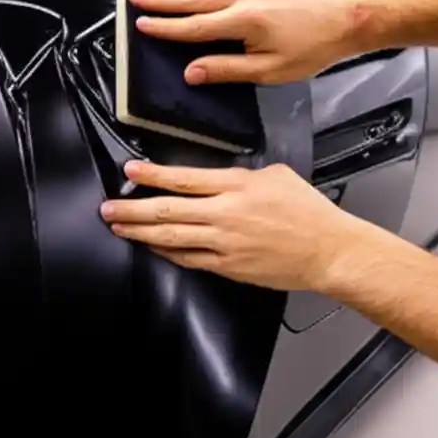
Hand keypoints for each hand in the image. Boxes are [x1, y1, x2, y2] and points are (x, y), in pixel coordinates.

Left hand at [99, 160, 385, 291]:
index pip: (185, 178)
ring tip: (119, 226)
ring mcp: (225, 243)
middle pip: (168, 209)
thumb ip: (242, 175)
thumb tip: (218, 179)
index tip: (130, 171)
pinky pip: (188, 258)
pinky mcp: (228, 265)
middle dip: (133, 208)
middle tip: (108, 207)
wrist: (329, 251)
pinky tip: (152, 246)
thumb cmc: (309, 214)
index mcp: (238, 186)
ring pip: (172, 236)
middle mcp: (226, 214)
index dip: (153, 175)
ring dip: (140, 231)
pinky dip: (166, 251)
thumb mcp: (277, 176)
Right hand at [129, 0, 374, 85]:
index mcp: (243, 21)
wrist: (344, 18)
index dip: (166, 28)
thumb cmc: (311, 49)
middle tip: (134, 0)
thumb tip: (192, 72)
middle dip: (162, 1)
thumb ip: (228, 69)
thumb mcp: (270, 70)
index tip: (142, 26)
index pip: (194, 26)